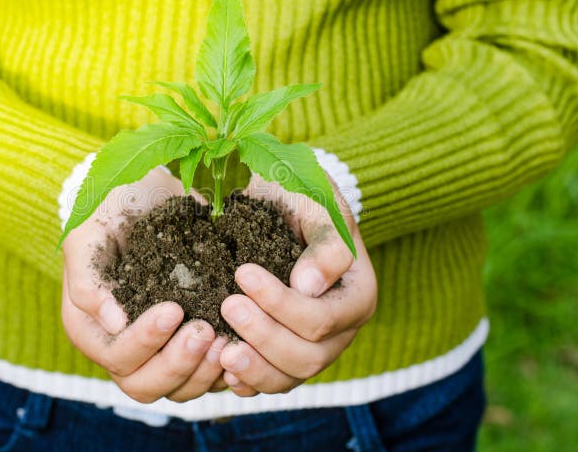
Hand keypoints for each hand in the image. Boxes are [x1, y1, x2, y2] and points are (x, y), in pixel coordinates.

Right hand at [61, 167, 226, 402]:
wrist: (144, 194)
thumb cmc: (110, 210)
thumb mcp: (89, 234)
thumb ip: (89, 278)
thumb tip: (112, 322)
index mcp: (90, 328)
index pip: (116, 356)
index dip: (144, 341)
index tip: (174, 309)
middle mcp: (120, 347)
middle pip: (144, 385)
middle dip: (177, 363)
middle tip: (206, 330)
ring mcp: (155, 351)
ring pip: (177, 389)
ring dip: (204, 371)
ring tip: (229, 340)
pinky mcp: (186, 345)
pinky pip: (205, 375)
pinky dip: (224, 369)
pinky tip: (244, 345)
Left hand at [218, 174, 376, 395]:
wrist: (280, 202)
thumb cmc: (301, 197)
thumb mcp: (317, 204)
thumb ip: (324, 241)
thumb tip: (309, 286)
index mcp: (356, 296)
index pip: (321, 319)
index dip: (280, 304)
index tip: (242, 273)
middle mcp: (340, 330)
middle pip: (308, 357)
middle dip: (264, 336)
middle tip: (226, 306)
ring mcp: (313, 346)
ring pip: (289, 378)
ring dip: (253, 369)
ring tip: (220, 351)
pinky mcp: (284, 354)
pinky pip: (270, 381)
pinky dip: (246, 380)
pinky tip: (221, 368)